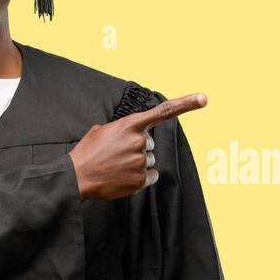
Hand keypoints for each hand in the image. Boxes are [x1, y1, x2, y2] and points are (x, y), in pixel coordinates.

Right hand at [68, 93, 206, 200]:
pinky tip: (123, 177)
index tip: (204, 99)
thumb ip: (123, 129)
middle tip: (117, 154)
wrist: (75, 177)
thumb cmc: (87, 153)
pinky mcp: (140, 180)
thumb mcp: (103, 131)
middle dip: (137, 148)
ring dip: (137, 164)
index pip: (164, 111)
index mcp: (130, 125)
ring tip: (117, 166)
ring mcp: (140, 161)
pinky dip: (140, 178)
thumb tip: (131, 135)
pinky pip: (151, 176)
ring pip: (150, 160)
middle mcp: (140, 141)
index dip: (186, 104)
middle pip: (151, 144)